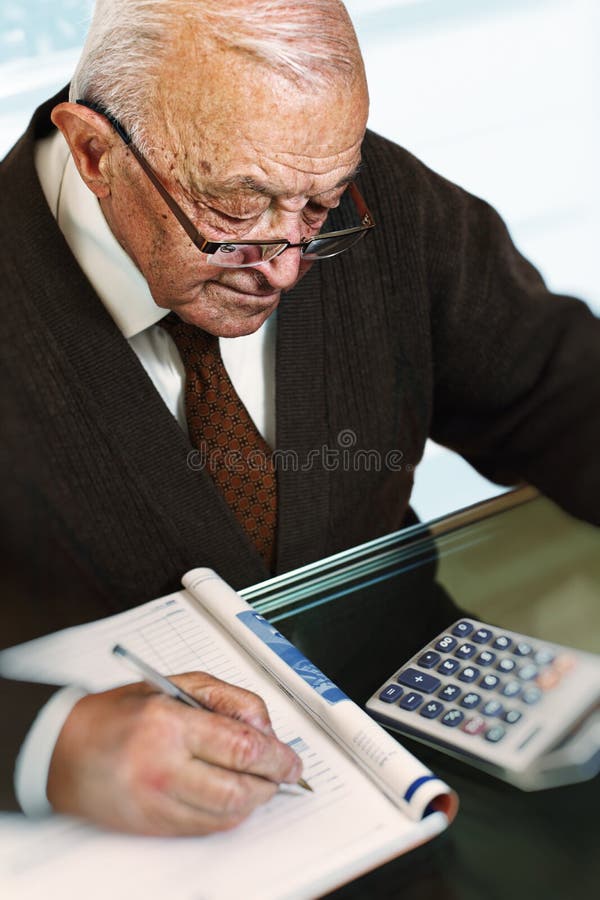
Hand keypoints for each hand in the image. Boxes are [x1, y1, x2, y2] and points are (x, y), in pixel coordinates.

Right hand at [46, 672, 301, 835]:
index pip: (242, 748)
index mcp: (170, 725)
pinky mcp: (153, 826)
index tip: (291, 760)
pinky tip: (232, 797)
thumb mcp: (177, 685)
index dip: (277, 757)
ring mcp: (157, 802)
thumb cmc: (118, 713)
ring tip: (259, 783)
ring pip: (227, 815)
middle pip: (239, 789)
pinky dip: (229, 815)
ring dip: (254, 801)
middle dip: (271, 782)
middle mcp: (163, 768)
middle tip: (283, 773)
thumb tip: (265, 728)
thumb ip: (228, 700)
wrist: (63, 750)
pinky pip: (206, 828)